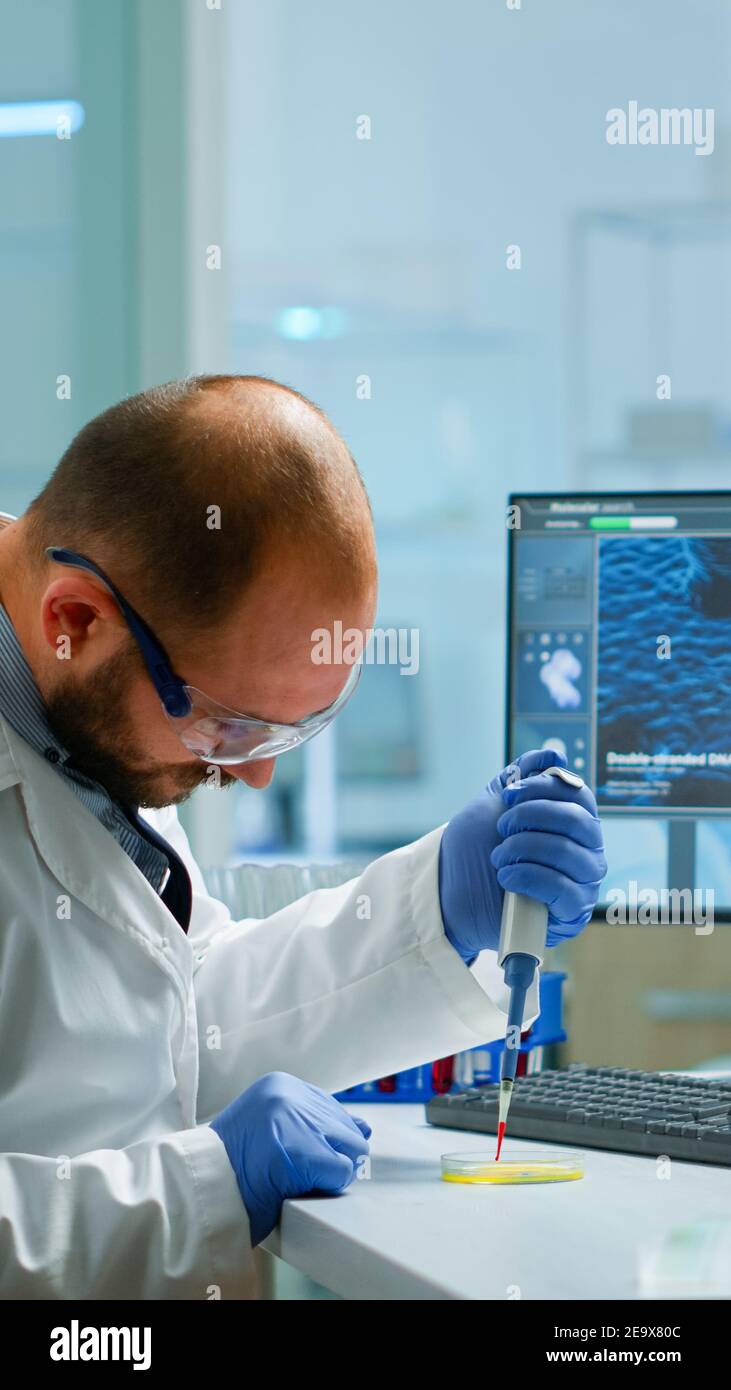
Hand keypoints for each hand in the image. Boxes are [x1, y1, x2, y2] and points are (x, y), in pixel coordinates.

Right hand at [209, 1071, 370, 1245]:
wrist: (201, 1191)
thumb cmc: (233, 1166)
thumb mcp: (271, 1126)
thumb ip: (314, 1121)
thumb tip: (365, 1127)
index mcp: (279, 1085)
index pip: (331, 1108)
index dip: (324, 1139)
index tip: (300, 1155)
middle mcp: (290, 1096)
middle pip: (346, 1128)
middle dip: (332, 1156)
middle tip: (298, 1173)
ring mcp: (296, 1122)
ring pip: (351, 1149)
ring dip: (329, 1173)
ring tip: (296, 1180)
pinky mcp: (302, 1153)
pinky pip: (342, 1172)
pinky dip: (327, 1187)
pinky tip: (298, 1189)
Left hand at [438, 748, 606, 963]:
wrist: (450, 892)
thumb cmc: (476, 848)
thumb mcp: (494, 803)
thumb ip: (522, 775)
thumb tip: (555, 754)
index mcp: (572, 822)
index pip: (579, 795)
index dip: (544, 788)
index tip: (508, 794)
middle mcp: (585, 851)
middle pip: (579, 821)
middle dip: (532, 817)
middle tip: (501, 828)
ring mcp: (582, 883)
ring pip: (568, 853)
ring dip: (523, 849)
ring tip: (498, 856)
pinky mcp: (571, 914)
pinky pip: (563, 890)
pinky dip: (528, 877)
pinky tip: (506, 877)